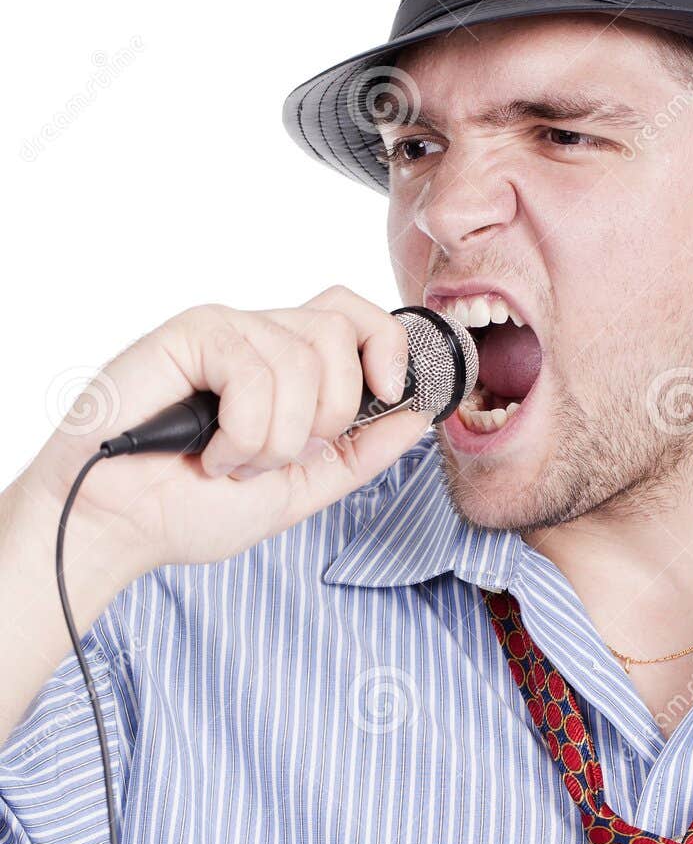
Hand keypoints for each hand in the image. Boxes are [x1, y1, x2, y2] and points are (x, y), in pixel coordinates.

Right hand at [23, 285, 435, 582]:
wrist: (123, 528)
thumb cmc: (191, 507)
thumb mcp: (303, 489)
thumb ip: (363, 453)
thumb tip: (419, 415)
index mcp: (291, 367)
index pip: (356, 315)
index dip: (386, 345)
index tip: (389, 393)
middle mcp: (260, 339)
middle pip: (340, 328)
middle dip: (331, 412)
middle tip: (282, 454)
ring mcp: (225, 332)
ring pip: (302, 360)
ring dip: (275, 440)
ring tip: (231, 461)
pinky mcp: (189, 334)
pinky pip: (253, 369)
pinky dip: (242, 431)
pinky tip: (209, 450)